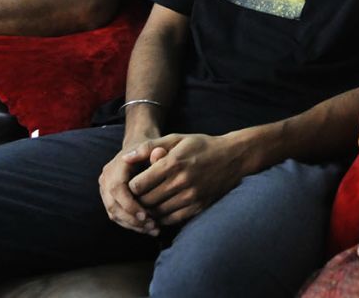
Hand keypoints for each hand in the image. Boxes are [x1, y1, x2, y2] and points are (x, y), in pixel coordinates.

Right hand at [99, 136, 162, 235]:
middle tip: (152, 227)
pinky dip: (131, 223)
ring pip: (114, 213)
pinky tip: (147, 228)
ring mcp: (105, 189)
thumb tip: (158, 155)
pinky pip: (116, 215)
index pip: (117, 189)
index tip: (146, 216)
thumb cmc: (150, 148)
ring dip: (132, 225)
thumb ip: (155, 152)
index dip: (130, 205)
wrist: (138, 147)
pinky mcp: (109, 198)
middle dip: (132, 219)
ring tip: (153, 230)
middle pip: (113, 205)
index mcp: (115, 166)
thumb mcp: (154, 148)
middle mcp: (106, 178)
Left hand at [125, 133, 245, 226]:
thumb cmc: (201, 146)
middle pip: (146, 201)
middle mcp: (181, 181)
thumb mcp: (176, 139)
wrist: (232, 157)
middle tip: (136, 196)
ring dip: (149, 210)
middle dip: (137, 200)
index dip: (131, 186)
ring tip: (147, 203)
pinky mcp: (198, 207)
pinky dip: (162, 217)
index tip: (133, 183)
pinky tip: (160, 209)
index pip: (138, 185)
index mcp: (173, 163)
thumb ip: (149, 147)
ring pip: (157, 212)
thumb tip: (125, 158)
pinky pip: (172, 219)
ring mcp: (191, 196)